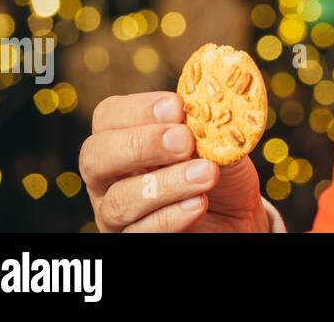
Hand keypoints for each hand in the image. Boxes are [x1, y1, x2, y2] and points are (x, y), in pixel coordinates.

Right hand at [79, 91, 268, 232]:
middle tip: (184, 141)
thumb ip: (209, 121)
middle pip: (96, 157)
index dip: (139, 109)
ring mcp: (116, 213)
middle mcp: (110, 175)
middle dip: (141, 145)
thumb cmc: (219, 168)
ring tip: (206, 174)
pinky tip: (199, 203)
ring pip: (120, 200)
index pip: (109, 116)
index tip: (177, 107)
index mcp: (124, 137)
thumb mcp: (220, 139)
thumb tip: (214, 92)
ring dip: (166, 184)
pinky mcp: (133, 241)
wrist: (237, 217)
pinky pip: (141, 233)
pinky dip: (172, 216)